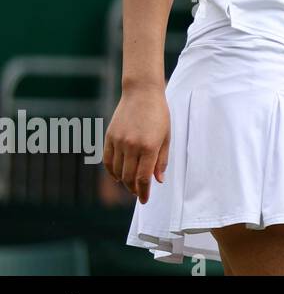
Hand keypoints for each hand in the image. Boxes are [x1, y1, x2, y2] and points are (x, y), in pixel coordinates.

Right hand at [103, 85, 169, 204]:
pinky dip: (111, 171)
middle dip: (134, 189)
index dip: (143, 192)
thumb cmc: (159, 114)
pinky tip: (118, 176)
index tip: (144, 200)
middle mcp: (132, 146)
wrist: (142, 93)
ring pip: (118, 171)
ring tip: (130, 185)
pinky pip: (107, 160)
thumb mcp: (166, 137)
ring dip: (124, 181)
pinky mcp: (109, 137)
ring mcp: (119, 142)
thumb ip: (161, 159)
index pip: (143, 178)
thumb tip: (158, 180)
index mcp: (149, 147)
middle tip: (138, 193)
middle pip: (129, 177)